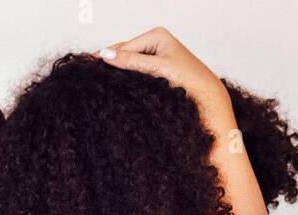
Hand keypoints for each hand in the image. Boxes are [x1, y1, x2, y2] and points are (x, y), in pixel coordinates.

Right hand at [98, 27, 228, 112]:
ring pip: (129, 63)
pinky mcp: (156, 69)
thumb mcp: (157, 69)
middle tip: (92, 74)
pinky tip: (119, 84)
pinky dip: (127, 77)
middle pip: (125, 52)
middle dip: (112, 62)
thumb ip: (132, 62)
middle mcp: (155, 42)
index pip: (125, 46)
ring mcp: (155, 55)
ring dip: (119, 72)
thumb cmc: (189, 79)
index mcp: (156, 35)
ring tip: (103, 81)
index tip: (91, 64)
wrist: (207, 96)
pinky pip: (135, 71)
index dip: (109, 56)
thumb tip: (107, 55)